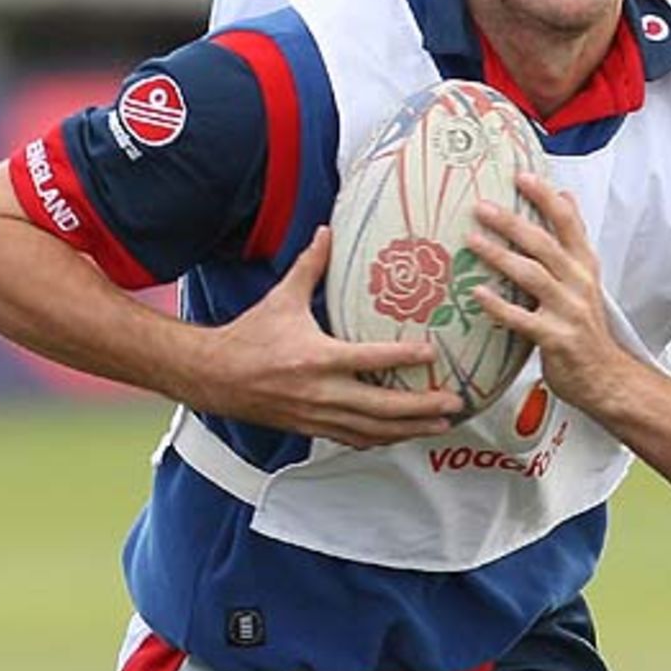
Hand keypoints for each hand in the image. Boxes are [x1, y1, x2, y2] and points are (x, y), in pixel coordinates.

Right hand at [190, 228, 464, 446]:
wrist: (216, 378)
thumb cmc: (250, 336)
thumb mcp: (281, 297)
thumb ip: (310, 266)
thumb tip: (327, 230)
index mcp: (316, 358)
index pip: (369, 359)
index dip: (403, 357)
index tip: (433, 354)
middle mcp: (321, 393)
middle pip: (382, 407)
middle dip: (421, 408)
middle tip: (454, 402)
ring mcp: (319, 416)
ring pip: (374, 430)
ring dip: (411, 430)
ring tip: (443, 424)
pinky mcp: (314, 429)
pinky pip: (356, 439)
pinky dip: (384, 439)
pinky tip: (406, 436)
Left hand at [469, 174, 631, 420]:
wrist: (606, 378)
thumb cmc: (587, 330)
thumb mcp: (586, 279)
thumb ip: (573, 240)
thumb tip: (566, 197)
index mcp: (584, 266)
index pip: (568, 222)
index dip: (546, 197)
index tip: (522, 176)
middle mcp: (578, 284)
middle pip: (544, 244)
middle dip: (512, 222)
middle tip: (482, 207)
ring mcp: (568, 311)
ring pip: (532, 275)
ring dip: (499, 256)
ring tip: (472, 241)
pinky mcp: (556, 338)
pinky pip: (522, 318)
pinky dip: (498, 305)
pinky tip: (477, 292)